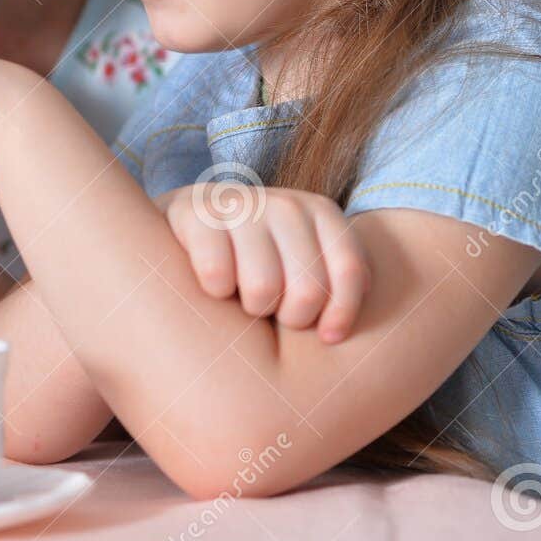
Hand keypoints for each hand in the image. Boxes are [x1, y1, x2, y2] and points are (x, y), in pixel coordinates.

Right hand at [159, 185, 370, 342]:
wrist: (191, 218)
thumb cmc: (258, 256)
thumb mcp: (304, 261)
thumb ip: (335, 283)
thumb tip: (338, 329)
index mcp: (320, 211)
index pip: (348, 271)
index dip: (341, 314)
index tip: (328, 337)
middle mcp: (284, 203)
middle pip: (307, 289)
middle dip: (292, 317)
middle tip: (274, 313)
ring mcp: (238, 204)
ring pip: (262, 288)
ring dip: (252, 308)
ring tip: (243, 299)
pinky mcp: (192, 212)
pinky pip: (216, 275)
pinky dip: (214, 292)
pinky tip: (212, 284)